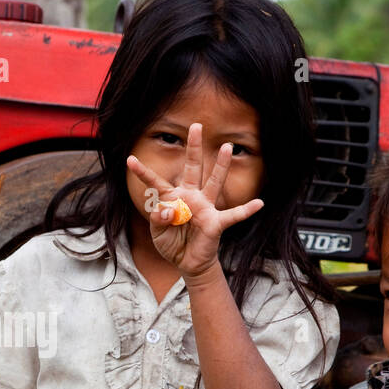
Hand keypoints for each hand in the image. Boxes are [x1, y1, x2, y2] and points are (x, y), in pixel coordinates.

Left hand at [126, 123, 263, 278]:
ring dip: (221, 166)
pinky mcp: (215, 223)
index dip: (143, 172)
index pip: (156, 182)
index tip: (129, 159)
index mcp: (172, 198)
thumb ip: (158, 218)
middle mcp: (190, 197)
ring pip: (214, 182)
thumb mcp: (157, 232)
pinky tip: (258, 203)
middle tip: (196, 125)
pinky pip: (233, 215)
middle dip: (193, 147)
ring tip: (227, 147)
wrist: (187, 262)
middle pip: (192, 168)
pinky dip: (246, 210)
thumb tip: (169, 209)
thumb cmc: (172, 242)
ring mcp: (205, 208)